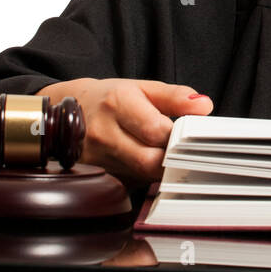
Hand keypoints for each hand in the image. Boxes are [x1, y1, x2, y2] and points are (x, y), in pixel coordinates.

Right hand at [35, 78, 212, 188]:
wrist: (67, 111)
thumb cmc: (109, 99)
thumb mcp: (142, 88)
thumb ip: (175, 97)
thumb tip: (203, 106)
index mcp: (117, 103)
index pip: (157, 131)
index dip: (177, 137)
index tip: (188, 137)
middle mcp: (102, 132)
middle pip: (148, 161)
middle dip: (169, 159)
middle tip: (179, 152)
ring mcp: (94, 158)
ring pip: (139, 175)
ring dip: (157, 169)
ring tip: (162, 154)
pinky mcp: (93, 175)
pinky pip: (127, 182)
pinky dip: (141, 177)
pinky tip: (143, 164)